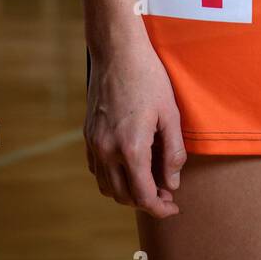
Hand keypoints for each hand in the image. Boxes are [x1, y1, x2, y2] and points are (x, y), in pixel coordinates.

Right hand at [84, 45, 186, 217]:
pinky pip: (97, 169)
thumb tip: (172, 183)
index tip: (173, 207)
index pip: (143, 195)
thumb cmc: (148, 77)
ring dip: (127, 192)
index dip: (160, 208)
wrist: (117, 51)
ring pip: (107, 187)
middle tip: (165, 192)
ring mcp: (94, 143)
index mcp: (131, 148)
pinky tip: (128, 167)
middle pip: (124, 196)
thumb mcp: (170, 114)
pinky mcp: (87, 134)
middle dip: (145, 201)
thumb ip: (173, 153)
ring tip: (148, 181)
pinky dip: (112, 178)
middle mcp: (107, 150)